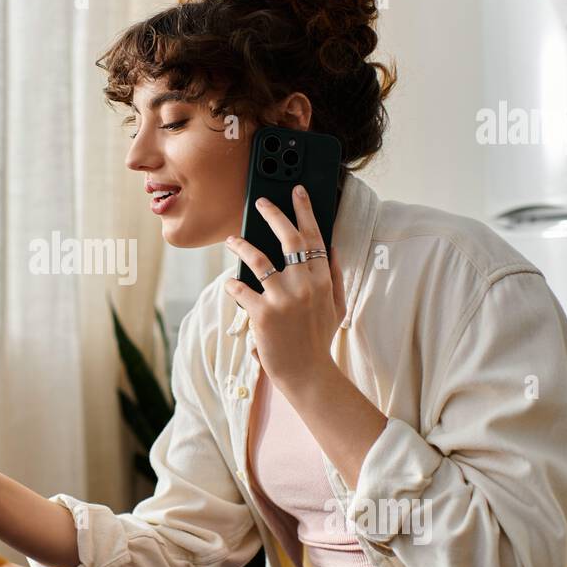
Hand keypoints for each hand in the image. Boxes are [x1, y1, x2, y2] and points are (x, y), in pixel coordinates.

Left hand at [223, 185, 346, 394]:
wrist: (307, 374)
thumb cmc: (318, 340)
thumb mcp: (337, 308)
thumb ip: (336, 278)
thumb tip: (334, 250)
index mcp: (324, 281)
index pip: (315, 237)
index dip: (305, 211)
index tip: (298, 192)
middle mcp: (305, 285)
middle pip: (289, 238)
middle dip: (274, 214)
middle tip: (261, 202)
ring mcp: (284, 299)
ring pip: (259, 259)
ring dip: (242, 245)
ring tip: (231, 240)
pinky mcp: (263, 314)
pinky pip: (241, 289)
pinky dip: (232, 285)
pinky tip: (229, 284)